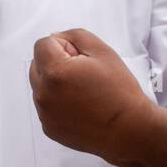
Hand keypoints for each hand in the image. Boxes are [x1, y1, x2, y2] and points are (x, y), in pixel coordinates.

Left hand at [29, 28, 155, 161]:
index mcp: (55, 72)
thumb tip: (55, 38)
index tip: (80, 59)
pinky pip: (45, 106)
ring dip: (54, 83)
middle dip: (55, 63)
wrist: (129, 130)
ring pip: (40, 86)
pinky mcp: (48, 127)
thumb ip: (74, 36)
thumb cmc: (119, 91)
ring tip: (82, 92)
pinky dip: (57, 103)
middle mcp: (43, 94)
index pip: (42, 44)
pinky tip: (79, 107)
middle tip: (82, 74)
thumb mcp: (103, 51)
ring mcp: (44, 113)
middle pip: (37, 65)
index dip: (63, 47)